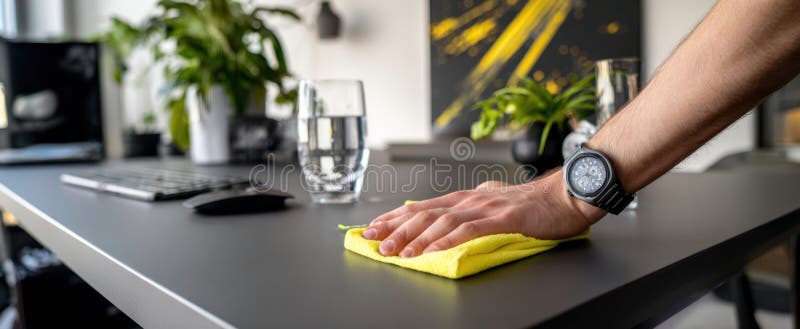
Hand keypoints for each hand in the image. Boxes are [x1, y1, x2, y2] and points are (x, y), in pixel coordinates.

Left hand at [362, 170, 605, 257]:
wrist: (565, 195)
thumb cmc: (534, 204)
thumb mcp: (493, 204)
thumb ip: (470, 211)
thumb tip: (447, 220)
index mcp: (467, 198)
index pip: (422, 206)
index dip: (395, 217)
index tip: (373, 227)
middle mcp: (471, 199)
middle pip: (425, 213)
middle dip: (396, 228)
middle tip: (374, 241)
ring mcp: (486, 207)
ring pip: (442, 221)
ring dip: (416, 237)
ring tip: (397, 252)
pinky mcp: (502, 218)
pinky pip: (469, 230)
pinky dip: (448, 241)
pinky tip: (432, 251)